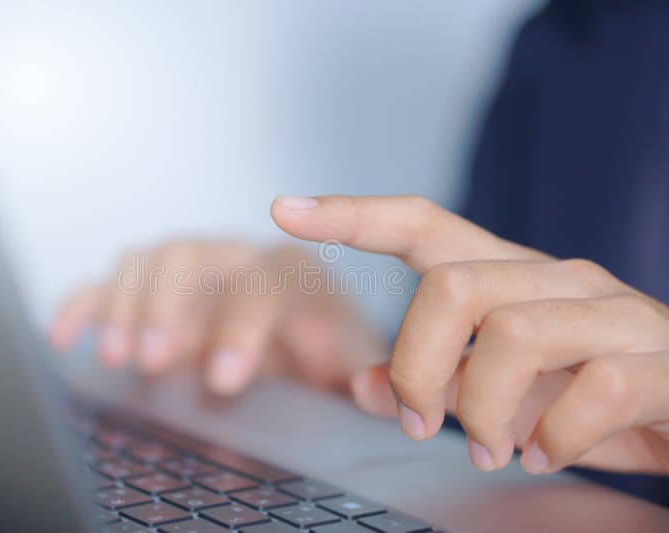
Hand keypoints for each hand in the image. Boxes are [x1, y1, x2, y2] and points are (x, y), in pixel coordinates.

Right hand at [50, 240, 385, 395]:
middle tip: (154, 361)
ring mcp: (191, 268)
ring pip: (149, 260)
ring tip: (118, 356)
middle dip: (169, 308)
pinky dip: (83, 304)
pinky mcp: (155, 288)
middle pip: (192, 257)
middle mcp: (235, 257)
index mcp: (291, 271)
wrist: (304, 325)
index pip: (262, 283)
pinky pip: (110, 283)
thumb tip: (369, 397)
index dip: (240, 327)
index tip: (223, 378)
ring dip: (126, 304)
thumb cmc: (329, 344)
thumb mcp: (355, 362)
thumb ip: (365, 377)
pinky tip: (67, 338)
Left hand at [272, 194, 668, 474]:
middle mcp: (557, 278)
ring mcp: (612, 313)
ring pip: (511, 335)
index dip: (352, 215)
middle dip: (417, 366)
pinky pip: (591, 391)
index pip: (421, 225)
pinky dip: (554, 438)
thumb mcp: (500, 390)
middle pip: (450, 287)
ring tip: (493, 449)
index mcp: (508, 276)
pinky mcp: (659, 360)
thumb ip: (435, 380)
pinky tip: (546, 456)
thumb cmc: (588, 392)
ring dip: (483, 410)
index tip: (285, 210)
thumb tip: (365, 385)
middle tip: (423, 423)